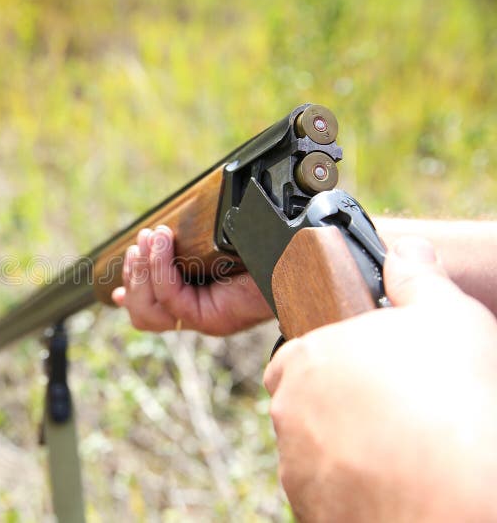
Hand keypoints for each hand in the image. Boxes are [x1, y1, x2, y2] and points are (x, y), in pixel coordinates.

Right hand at [111, 225, 272, 334]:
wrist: (298, 255)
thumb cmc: (260, 244)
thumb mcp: (211, 242)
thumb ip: (184, 245)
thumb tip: (151, 237)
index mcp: (196, 299)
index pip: (148, 312)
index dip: (128, 295)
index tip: (117, 282)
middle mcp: (197, 314)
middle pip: (141, 314)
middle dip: (132, 276)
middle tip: (141, 242)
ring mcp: (203, 319)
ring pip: (148, 312)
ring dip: (142, 271)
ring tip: (151, 238)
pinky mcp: (211, 318)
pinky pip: (171, 297)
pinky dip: (160, 266)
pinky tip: (164, 240)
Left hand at [264, 237, 496, 522]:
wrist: (460, 492)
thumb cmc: (451, 397)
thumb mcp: (444, 314)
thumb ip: (417, 277)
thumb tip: (405, 251)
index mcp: (305, 358)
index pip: (301, 354)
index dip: (337, 360)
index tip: (368, 371)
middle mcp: (289, 413)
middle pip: (305, 402)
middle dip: (337, 403)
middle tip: (388, 409)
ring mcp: (298, 466)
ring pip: (313, 449)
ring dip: (343, 446)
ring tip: (398, 448)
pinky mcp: (312, 510)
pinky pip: (327, 492)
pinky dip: (351, 487)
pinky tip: (392, 481)